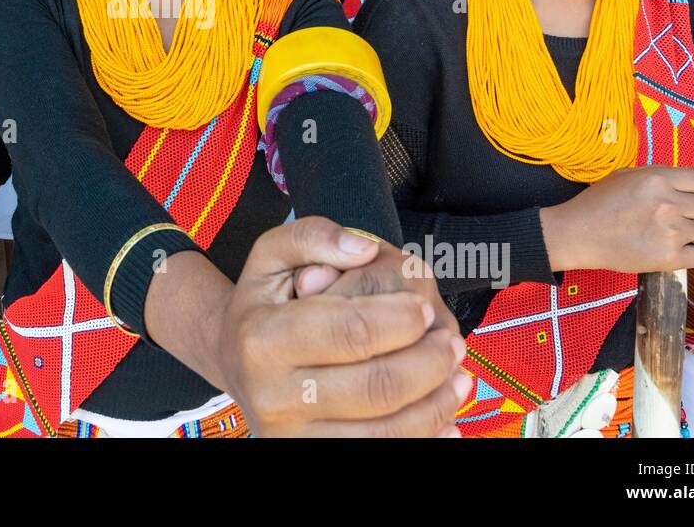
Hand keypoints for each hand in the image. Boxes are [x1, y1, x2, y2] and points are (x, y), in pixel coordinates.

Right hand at [215, 217, 467, 436]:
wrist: (234, 363)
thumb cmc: (264, 305)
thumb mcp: (271, 255)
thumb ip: (314, 235)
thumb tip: (364, 249)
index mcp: (262, 340)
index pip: (350, 332)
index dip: (399, 319)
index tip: (424, 306)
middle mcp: (274, 397)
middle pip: (377, 387)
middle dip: (429, 363)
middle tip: (453, 343)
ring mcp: (293, 438)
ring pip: (387, 432)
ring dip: (436, 404)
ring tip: (459, 377)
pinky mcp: (310, 457)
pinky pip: (381, 456)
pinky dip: (424, 439)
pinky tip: (447, 420)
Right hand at [540, 166, 693, 273]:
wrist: (576, 234)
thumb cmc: (597, 203)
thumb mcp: (625, 176)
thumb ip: (658, 175)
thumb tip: (686, 182)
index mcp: (658, 179)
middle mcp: (668, 203)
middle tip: (685, 217)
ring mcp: (669, 232)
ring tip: (677, 234)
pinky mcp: (668, 258)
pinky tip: (681, 250)